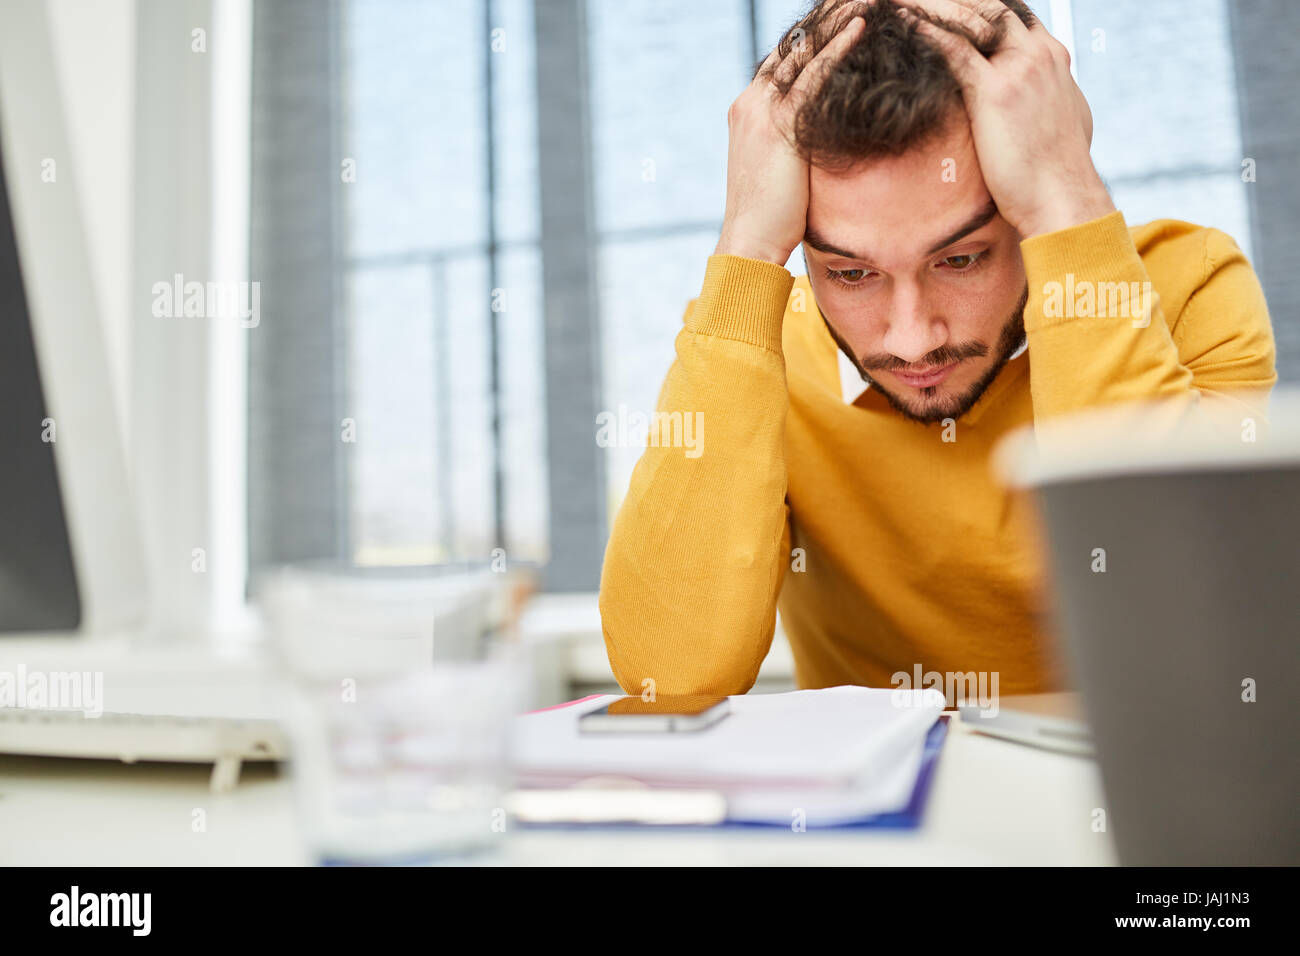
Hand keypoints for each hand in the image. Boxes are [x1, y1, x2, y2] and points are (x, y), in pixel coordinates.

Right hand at [714, 7, 867, 264]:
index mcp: (746, 110)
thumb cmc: (769, 218)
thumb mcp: (778, 170)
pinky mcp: (781, 126)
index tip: (840, 17)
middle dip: (823, 20)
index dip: (809, 39)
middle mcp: (750, 103)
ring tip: (865, 1)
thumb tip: (822, 141)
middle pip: (790, 47)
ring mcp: (762, 111)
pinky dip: (838, 48)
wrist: (749, 241)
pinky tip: (862, 27)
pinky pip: (813, 75)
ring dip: (835, 22)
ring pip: (802, 52)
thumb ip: (794, 143)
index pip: (780, 61)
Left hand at [897, 0, 1114, 237]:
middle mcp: (1039, 53)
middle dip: (954, 1)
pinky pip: (953, 48)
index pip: (1014, 14)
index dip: (981, 7)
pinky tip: (902, 21)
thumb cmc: (1056, 173)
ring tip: (899, 0)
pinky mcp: (995, 91)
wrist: (1063, 199)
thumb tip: (1044, 102)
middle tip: (918, 0)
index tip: (951, 7)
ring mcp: (1020, 68)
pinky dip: (925, 30)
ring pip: (971, 15)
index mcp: (1053, 58)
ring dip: (932, 5)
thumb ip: (1049, 100)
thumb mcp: (1063, 123)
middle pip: (992, 4)